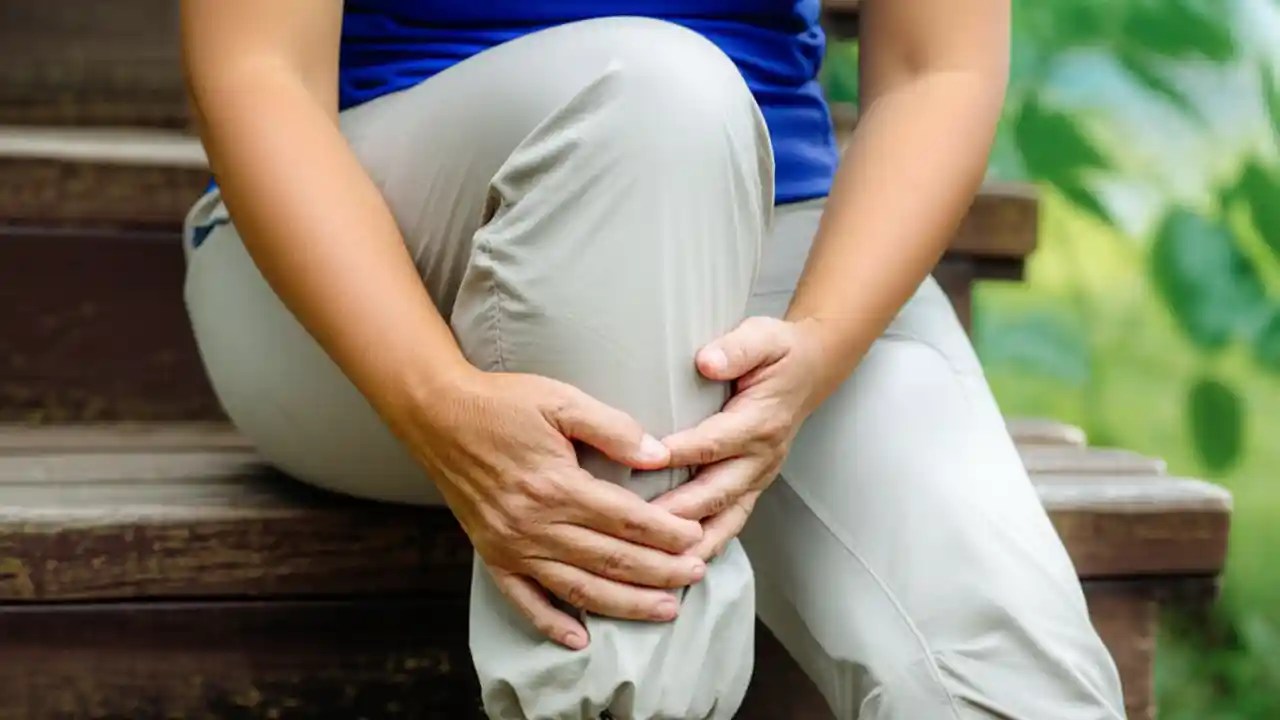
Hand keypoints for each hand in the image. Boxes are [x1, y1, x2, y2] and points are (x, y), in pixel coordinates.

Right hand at [398, 370, 706, 649]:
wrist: (437, 415)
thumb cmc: (502, 403)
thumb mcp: (560, 399)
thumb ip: (612, 427)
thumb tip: (659, 455)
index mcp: (556, 486)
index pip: (627, 520)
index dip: (667, 532)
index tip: (696, 536)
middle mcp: (535, 524)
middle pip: (611, 559)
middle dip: (660, 572)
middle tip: (696, 574)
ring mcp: (512, 545)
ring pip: (579, 588)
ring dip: (625, 604)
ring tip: (664, 610)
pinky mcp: (493, 555)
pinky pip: (525, 600)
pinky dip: (552, 624)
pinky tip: (581, 638)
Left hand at [654, 316, 827, 559]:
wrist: (810, 370)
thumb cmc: (779, 353)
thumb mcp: (763, 336)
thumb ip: (736, 348)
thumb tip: (707, 361)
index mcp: (760, 420)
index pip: (714, 441)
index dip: (681, 451)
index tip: (646, 459)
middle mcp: (761, 456)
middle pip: (717, 491)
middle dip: (679, 512)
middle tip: (640, 526)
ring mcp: (758, 476)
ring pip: (726, 519)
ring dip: (694, 542)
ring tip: (660, 563)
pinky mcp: (752, 487)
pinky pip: (730, 523)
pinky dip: (707, 545)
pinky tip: (680, 563)